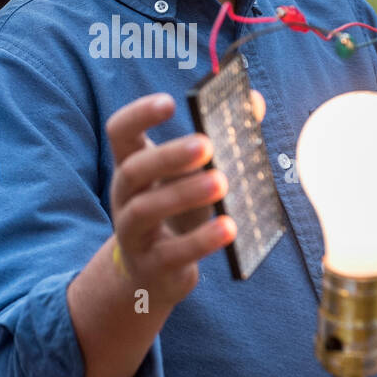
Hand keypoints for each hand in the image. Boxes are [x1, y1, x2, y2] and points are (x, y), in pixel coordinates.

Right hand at [105, 90, 264, 307]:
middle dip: (169, 155)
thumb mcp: (193, 176)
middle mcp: (124, 196)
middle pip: (134, 169)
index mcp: (131, 164)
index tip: (171, 102)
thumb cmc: (176, 214)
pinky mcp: (151, 265)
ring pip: (146, 210)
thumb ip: (220, 140)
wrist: (151, 275)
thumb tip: (256, 101)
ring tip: (222, 183)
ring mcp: (132, 232)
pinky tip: (229, 228)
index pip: (120, 131)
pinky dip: (201, 240)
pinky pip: (172, 252)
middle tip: (207, 144)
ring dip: (184, 194)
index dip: (140, 114)